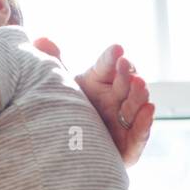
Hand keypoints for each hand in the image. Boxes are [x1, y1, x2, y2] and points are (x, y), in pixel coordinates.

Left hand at [33, 38, 153, 165]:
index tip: (116, 49)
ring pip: (135, 105)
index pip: (107, 66)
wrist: (67, 150)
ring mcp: (124, 120)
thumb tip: (41, 39)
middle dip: (126, 74)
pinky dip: (144, 122)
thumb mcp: (58, 87)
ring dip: (139, 94)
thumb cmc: (66, 110)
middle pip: (124, 84)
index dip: (111, 58)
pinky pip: (139, 133)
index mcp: (99, 81)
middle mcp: (115, 98)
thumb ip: (53, 64)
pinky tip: (148, 108)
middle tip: (125, 64)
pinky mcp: (129, 144)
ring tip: (138, 83)